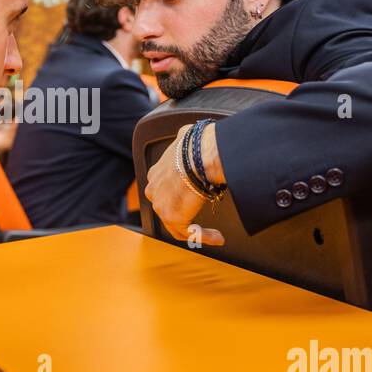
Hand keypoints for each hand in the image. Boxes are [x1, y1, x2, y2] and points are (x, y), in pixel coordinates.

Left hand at [144, 124, 225, 245]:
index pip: (163, 188)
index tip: (191, 200)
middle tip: (200, 221)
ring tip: (213, 234)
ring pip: (176, 224)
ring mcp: (161, 204)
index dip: (176, 196)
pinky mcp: (172, 217)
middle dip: (183, 215)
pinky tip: (217, 237)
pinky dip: (204, 237)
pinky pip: (188, 234)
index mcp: (157, 171)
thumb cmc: (198, 145)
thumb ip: (184, 140)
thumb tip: (190, 134)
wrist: (200, 156)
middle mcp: (154, 189)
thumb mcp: (186, 138)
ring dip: (195, 231)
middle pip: (166, 207)